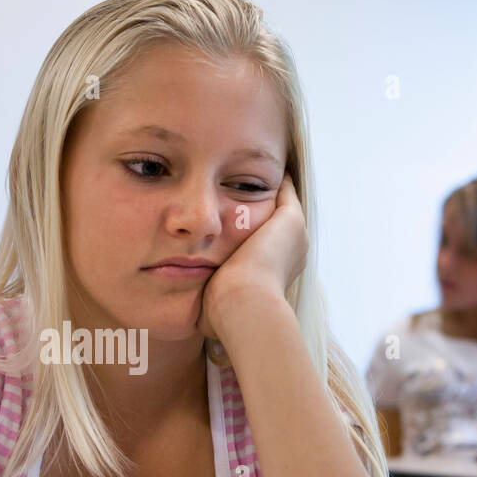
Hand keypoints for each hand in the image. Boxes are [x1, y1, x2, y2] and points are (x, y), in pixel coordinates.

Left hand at [197, 172, 307, 340]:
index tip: (231, 218)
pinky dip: (272, 176)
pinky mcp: (290, 220)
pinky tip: (257, 161)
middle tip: (240, 186)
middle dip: (258, 205)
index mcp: (277, 272)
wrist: (245, 308)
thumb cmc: (225, 315)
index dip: (251, 229)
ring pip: (282, 204)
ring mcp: (295, 235)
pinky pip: (285, 189)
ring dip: (264, 187)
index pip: (266, 243)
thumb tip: (181, 307)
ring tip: (250, 168)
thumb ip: (205, 294)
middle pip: (277, 221)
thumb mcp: (215, 303)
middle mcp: (292, 252)